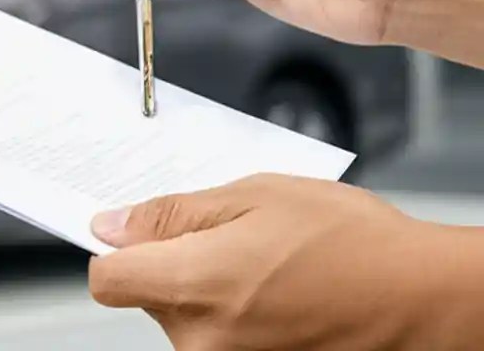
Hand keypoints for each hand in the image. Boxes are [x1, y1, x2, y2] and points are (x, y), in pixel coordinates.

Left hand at [87, 174, 475, 349]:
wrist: (426, 300)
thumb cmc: (354, 244)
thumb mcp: (256, 196)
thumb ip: (174, 214)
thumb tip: (113, 225)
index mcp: (195, 285)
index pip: (106, 280)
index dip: (114, 250)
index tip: (132, 233)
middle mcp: (202, 340)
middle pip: (150, 298)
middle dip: (176, 265)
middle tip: (232, 240)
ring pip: (186, 319)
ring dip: (210, 292)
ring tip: (268, 268)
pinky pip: (220, 339)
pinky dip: (238, 317)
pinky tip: (279, 295)